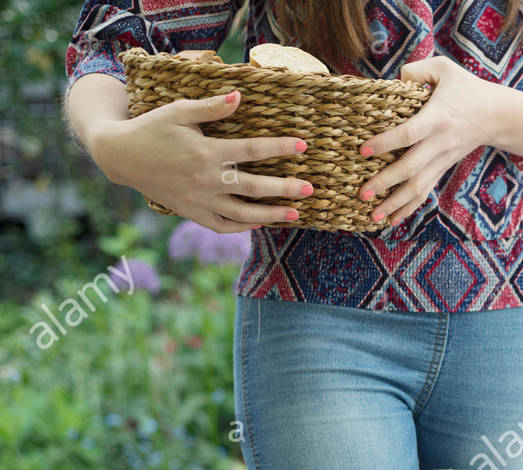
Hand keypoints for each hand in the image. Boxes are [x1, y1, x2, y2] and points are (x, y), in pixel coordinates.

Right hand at [88, 90, 312, 233]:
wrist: (120, 155)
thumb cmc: (151, 128)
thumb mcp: (178, 111)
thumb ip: (211, 107)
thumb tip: (240, 97)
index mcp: (206, 152)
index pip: (252, 151)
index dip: (279, 148)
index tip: (303, 146)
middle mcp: (206, 180)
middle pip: (255, 187)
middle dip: (285, 189)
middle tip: (310, 189)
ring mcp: (200, 200)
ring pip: (243, 213)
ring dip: (272, 214)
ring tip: (296, 214)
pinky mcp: (192, 212)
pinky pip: (223, 226)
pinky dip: (243, 226)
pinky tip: (261, 222)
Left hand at [358, 57, 501, 226]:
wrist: (496, 115)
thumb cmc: (466, 88)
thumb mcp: (443, 68)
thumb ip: (415, 71)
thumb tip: (392, 82)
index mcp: (438, 118)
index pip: (409, 134)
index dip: (386, 143)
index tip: (363, 149)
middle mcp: (440, 143)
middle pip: (411, 168)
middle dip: (385, 182)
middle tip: (363, 193)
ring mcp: (442, 160)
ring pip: (418, 187)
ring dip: (395, 204)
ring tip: (373, 217)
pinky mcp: (443, 168)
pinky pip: (425, 191)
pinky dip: (409, 208)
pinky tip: (392, 220)